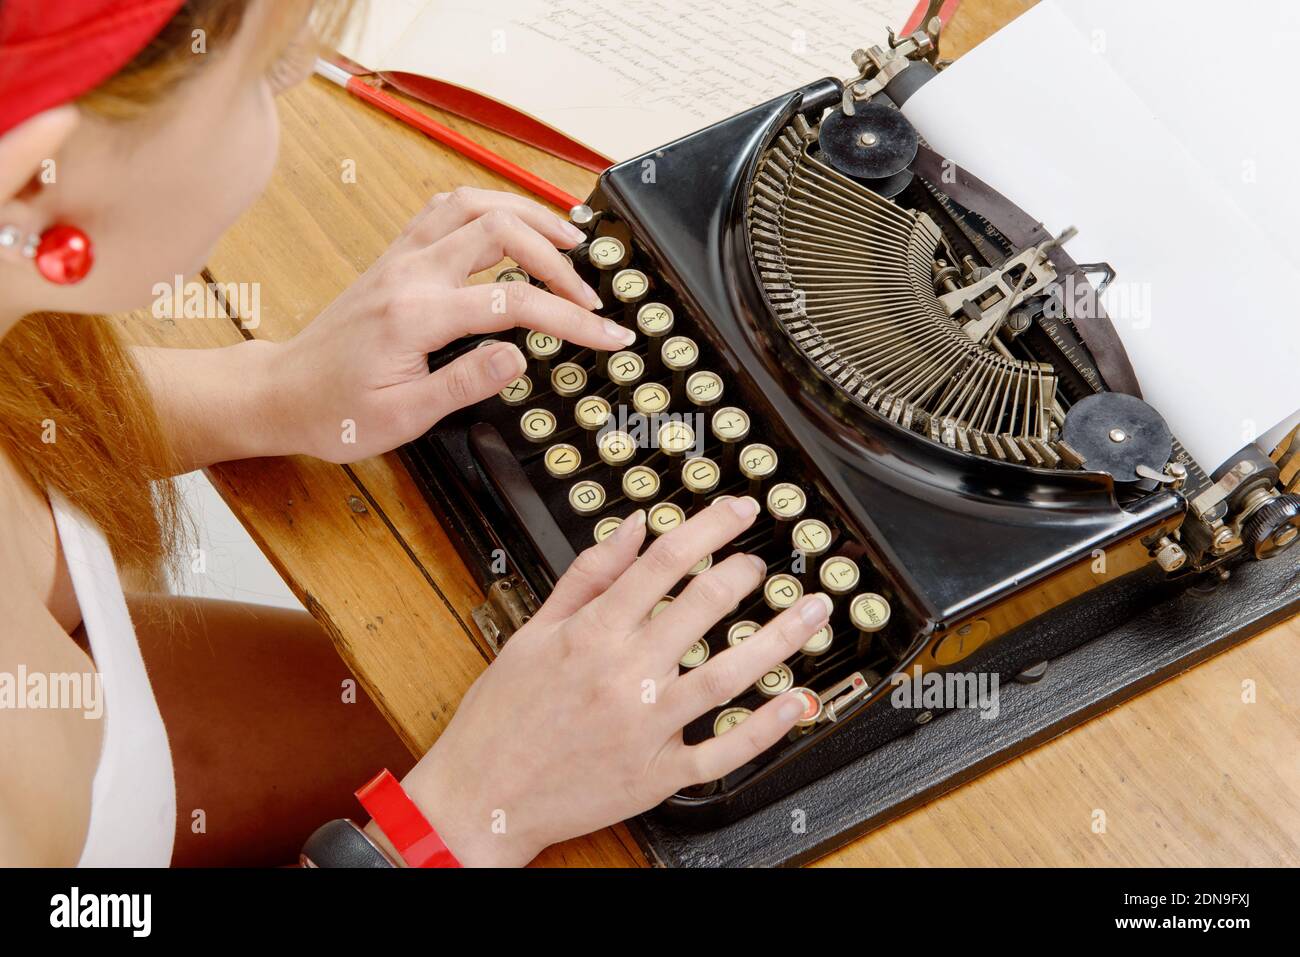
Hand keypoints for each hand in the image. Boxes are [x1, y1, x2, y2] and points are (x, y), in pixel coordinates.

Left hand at [267, 187, 632, 462]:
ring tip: (567, 238)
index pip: (514, 301)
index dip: (571, 317)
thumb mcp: (404, 416)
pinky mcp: (396, 256)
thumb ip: (465, 383)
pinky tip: (512, 226)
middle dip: (557, 255)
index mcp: (415, 315)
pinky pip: (447, 209)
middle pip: (500, 230)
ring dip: (526, 214)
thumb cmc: (338, 411)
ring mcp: (401, 257)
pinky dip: (490, 207)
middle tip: (591, 289)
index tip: (607, 333)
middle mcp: (409, 273)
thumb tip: (517, 356)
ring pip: (474, 204)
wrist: (285, 393)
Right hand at [396, 496, 833, 865]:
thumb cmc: (501, 717)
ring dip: (778, 640)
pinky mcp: (657, 775)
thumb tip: (633, 528)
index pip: (664, 561)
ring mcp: (646, 727)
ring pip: (728, 675)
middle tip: (765, 562)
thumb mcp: (532, 632)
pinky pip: (723, 751)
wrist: (482, 797)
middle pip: (703, 607)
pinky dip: (765, 728)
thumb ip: (587, 576)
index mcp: (592, 633)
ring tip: (812, 613)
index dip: (711, 527)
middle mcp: (624, 675)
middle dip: (745, 574)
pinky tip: (797, 702)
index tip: (739, 511)